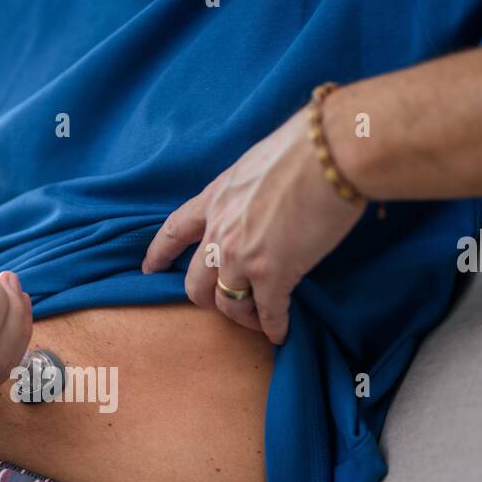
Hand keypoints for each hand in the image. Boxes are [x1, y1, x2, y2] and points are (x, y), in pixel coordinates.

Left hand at [142, 107, 365, 343]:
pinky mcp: (274, 274)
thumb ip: (246, 191)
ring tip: (258, 320)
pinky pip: (266, 312)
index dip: (160, 254)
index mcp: (215, 199)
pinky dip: (273, 327)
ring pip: (226, 304)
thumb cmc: (304, 148)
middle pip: (196, 283)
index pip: (174, 230)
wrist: (332, 153)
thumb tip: (261, 200)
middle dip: (207, 300)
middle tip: (225, 304)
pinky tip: (279, 333)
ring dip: (241, 317)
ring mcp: (243, 257)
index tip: (149, 270)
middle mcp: (220, 231)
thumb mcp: (255, 165)